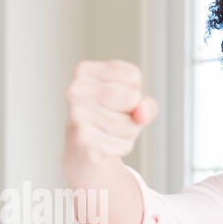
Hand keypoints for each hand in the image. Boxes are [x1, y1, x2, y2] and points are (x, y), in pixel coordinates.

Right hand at [63, 60, 157, 175]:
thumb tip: (142, 114)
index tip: (115, 100)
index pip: (133, 76)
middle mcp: (76, 90)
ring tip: (109, 133)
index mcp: (84, 71)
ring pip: (129, 125)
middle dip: (134, 115)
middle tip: (114, 120)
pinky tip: (104, 146)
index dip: (134, 92)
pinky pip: (121, 144)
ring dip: (128, 134)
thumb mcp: (133, 105)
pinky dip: (121, 148)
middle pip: (133, 98)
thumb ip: (146, 105)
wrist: (81, 152)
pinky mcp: (82, 140)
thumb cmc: (108, 120)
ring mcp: (76, 115)